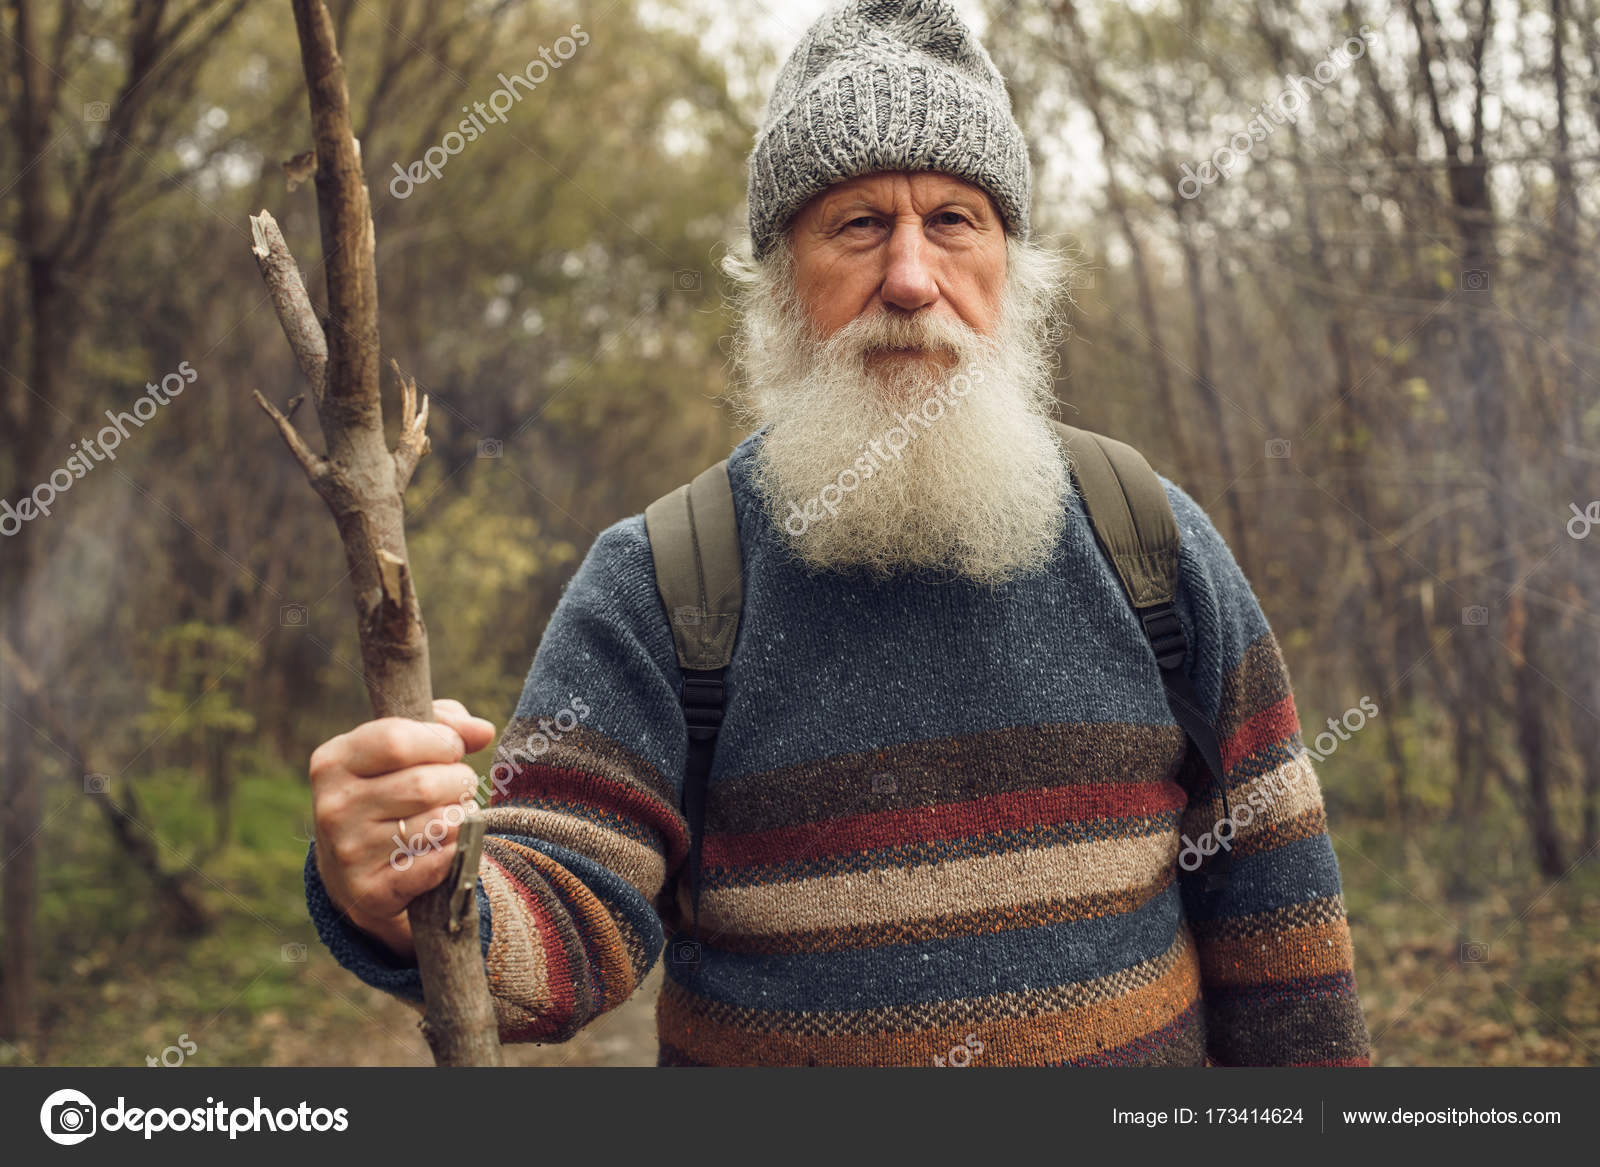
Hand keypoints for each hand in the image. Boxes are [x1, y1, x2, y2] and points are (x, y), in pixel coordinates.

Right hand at [310, 698, 495, 959]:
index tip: (451, 750)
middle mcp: (333, 806)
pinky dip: (455, 852)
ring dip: (460, 817)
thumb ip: (444, 725)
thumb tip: (483, 731)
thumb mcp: (401, 749)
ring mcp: (349, 852)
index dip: (441, 742)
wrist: (350, 872)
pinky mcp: (370, 891)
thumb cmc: (387, 791)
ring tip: (448, 816)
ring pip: (440, 824)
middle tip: (456, 788)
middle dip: (458, 782)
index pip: (397, 740)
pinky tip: (443, 848)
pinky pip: (438, 864)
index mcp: (333, 761)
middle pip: (425, 785)